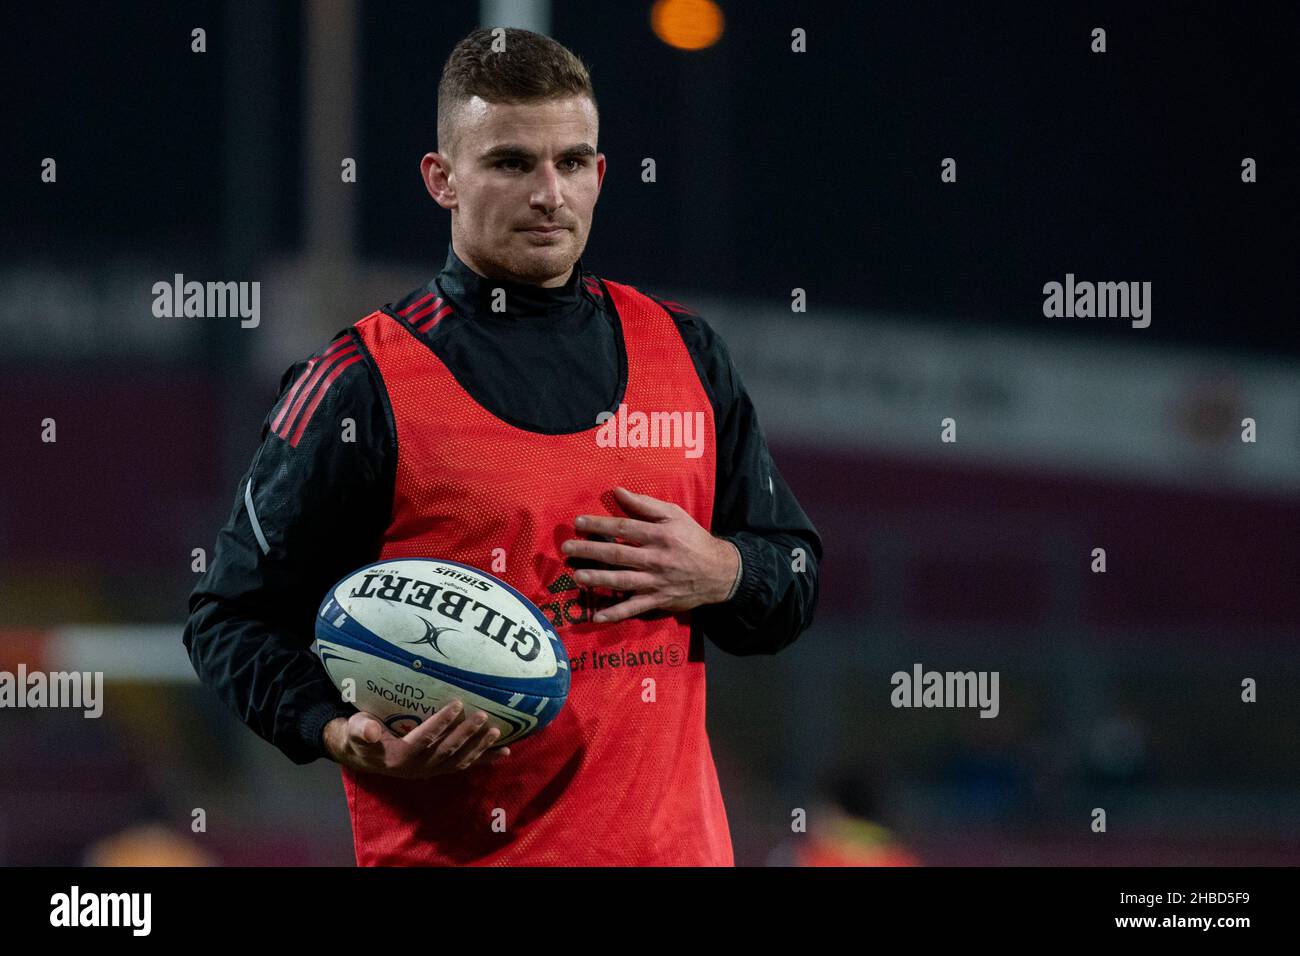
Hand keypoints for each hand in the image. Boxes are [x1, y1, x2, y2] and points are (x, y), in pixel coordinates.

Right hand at [322, 702, 510, 777]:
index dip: (442, 723)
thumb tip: (370, 730)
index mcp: (399, 756)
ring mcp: (431, 770)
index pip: (425, 739)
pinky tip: (505, 752)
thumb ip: (361, 730)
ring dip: (479, 747)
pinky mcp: (439, 768)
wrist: (362, 754)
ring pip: (460, 760)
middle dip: (467, 734)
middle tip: (484, 715)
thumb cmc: (359, 735)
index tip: (458, 704)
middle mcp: (418, 767)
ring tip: (497, 732)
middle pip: (447, 751)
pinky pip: (465, 765)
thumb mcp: (354, 731)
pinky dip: (485, 759)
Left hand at [561, 486, 740, 624]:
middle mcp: (655, 558)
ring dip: (598, 579)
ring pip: (622, 580)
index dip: (599, 525)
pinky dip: (616, 613)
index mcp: (659, 535)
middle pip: (618, 553)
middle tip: (566, 548)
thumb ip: (646, 504)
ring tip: (577, 576)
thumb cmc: (693, 539)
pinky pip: (634, 608)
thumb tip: (618, 491)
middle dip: (590, 551)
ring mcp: (655, 581)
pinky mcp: (658, 600)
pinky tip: (597, 616)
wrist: (719, 571)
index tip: (578, 523)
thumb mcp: (675, 515)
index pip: (624, 528)